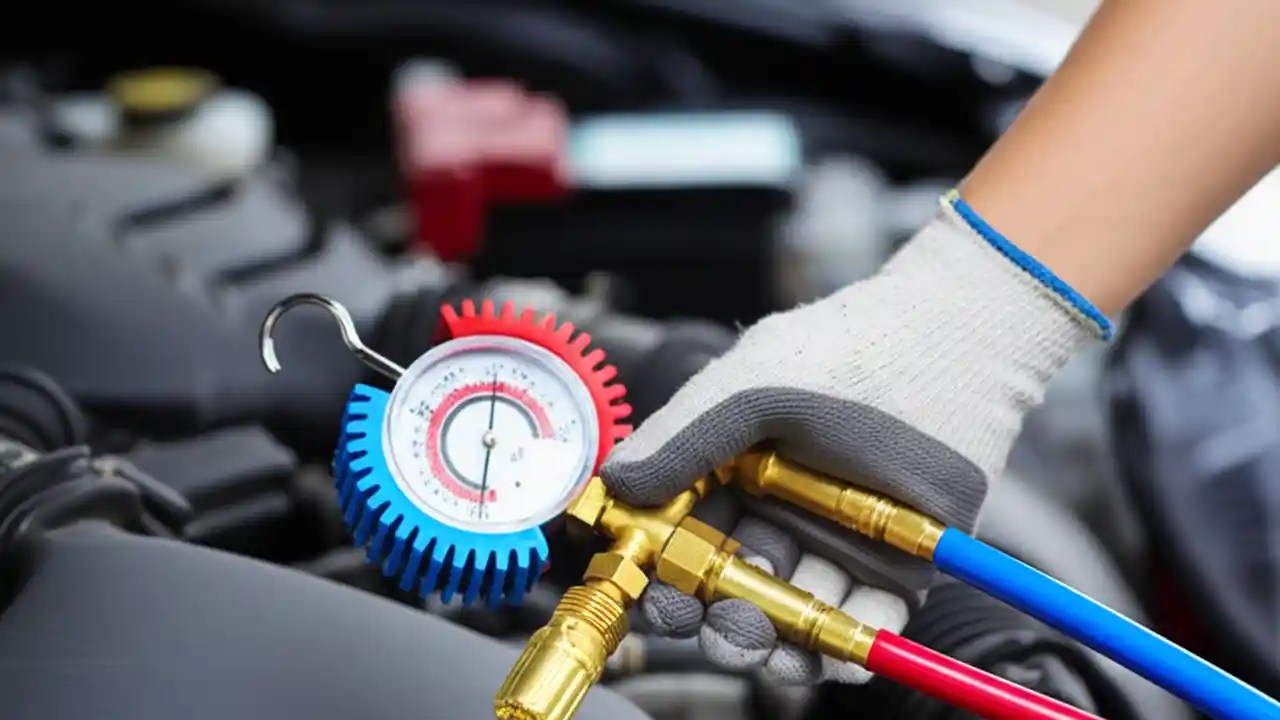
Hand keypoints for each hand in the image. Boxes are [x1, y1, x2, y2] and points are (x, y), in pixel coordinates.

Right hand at [600, 196, 1103, 683]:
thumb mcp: (741, 390)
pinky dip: (848, 649)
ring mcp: (838, 545)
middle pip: (737, 591)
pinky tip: (829, 655)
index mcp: (735, 478)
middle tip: (716, 628)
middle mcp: (781, 517)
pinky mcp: (898, 567)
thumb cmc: (837, 352)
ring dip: (778, 643)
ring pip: (796, 614)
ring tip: (770, 648)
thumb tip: (613, 481)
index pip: (686, 543)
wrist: (942, 344)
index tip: (655, 597)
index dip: (665, 576)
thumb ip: (678, 438)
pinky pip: (867, 621)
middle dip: (721, 620)